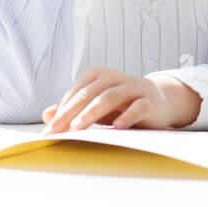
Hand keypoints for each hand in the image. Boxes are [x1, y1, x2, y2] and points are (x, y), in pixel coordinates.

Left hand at [41, 68, 200, 132]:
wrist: (159, 100)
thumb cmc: (122, 104)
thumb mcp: (95, 105)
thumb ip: (72, 109)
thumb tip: (47, 115)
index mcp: (99, 76)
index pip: (76, 93)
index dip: (61, 111)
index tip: (50, 130)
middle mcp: (115, 78)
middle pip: (89, 94)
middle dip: (70, 113)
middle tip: (57, 130)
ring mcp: (133, 88)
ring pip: (111, 97)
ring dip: (92, 112)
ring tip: (78, 127)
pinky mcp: (149, 101)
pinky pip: (138, 107)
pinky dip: (127, 116)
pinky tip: (117, 127)